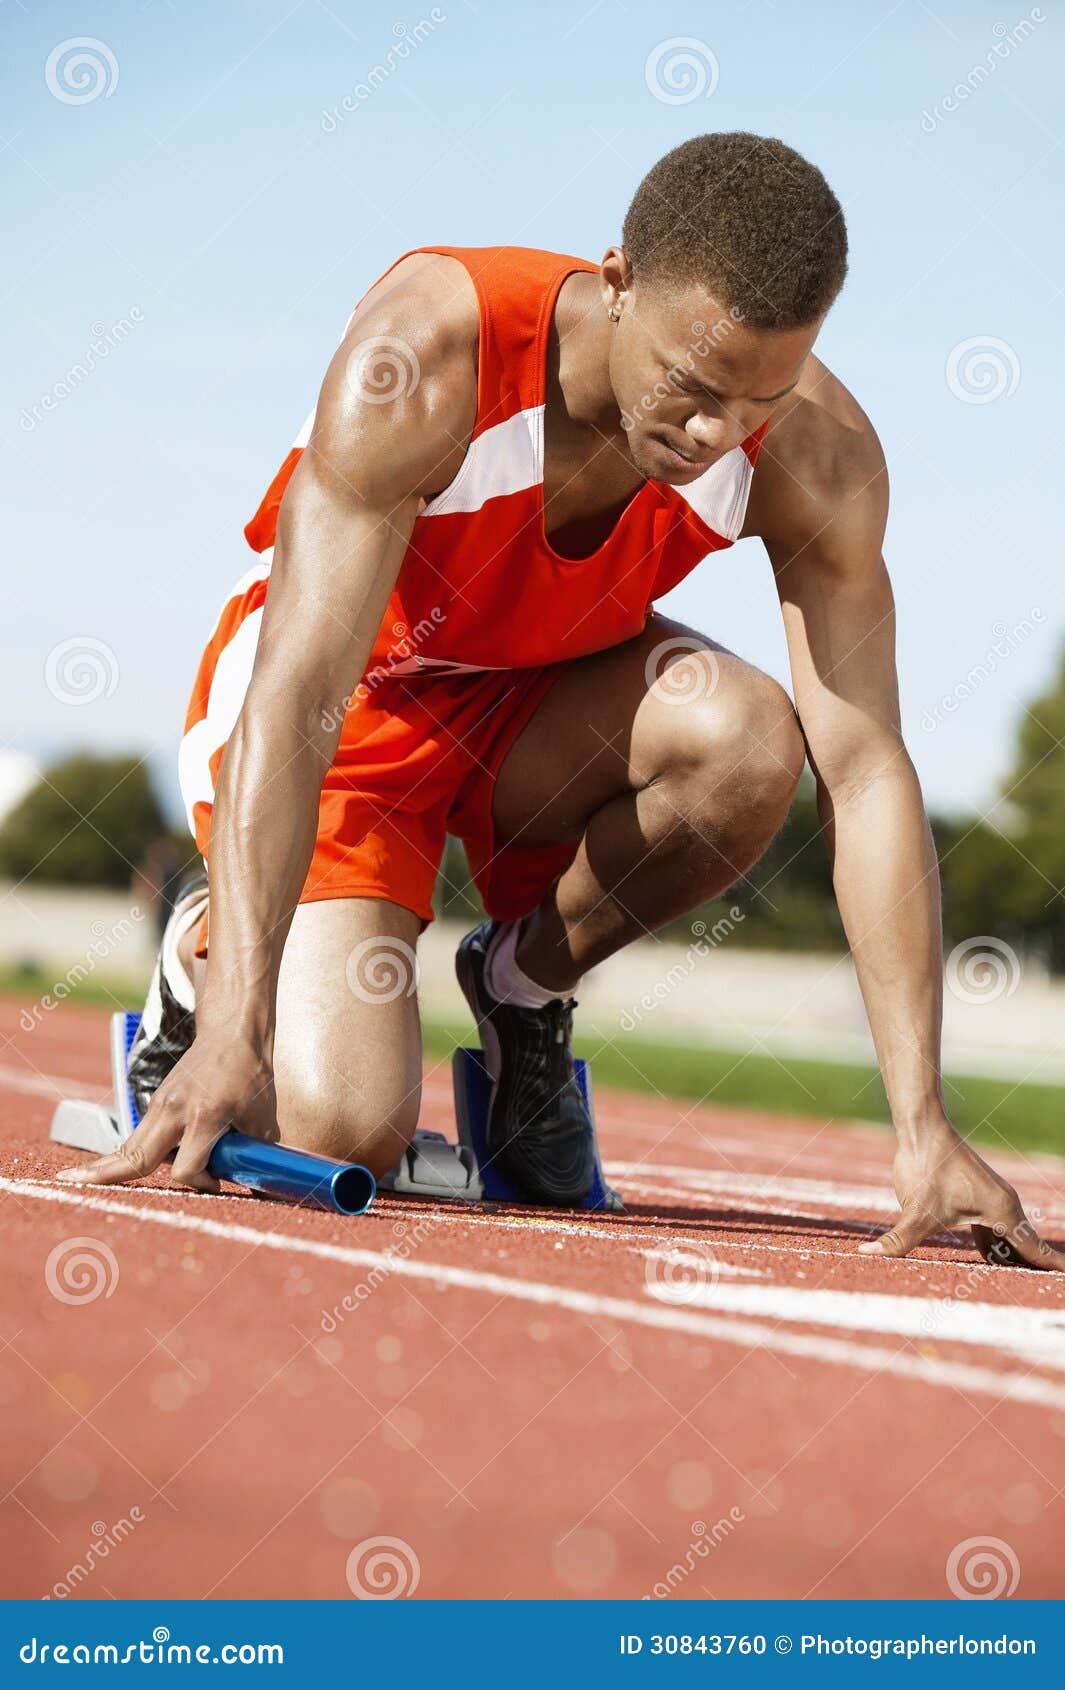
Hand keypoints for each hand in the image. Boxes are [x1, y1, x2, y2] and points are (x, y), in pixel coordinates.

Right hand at [56, 1030, 278, 1194]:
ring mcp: (161, 1105)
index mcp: (205, 1116)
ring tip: (70, 1181)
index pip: (187, 1170)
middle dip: (106, 1176)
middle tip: (72, 1186)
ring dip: (105, 1167)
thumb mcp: (263, 1118)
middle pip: (135, 1156)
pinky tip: (100, 1170)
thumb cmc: (251, 1074)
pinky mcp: (157, 1103)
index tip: (218, 1183)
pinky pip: (137, 1137)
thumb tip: (255, 1183)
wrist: (232, 1033)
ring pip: (128, 1146)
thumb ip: (253, 1154)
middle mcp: (175, 1110)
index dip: (202, 1185)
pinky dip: (122, 1156)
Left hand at [859, 1124, 1064, 1268]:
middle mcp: (1005, 1205)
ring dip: (1015, 1261)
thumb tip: (865, 1255)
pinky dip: (997, 1247)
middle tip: (1038, 1293)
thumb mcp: (914, 1212)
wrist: (923, 1130)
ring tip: (1021, 1285)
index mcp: (1002, 1214)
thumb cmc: (925, 1167)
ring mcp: (993, 1199)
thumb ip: (897, 1240)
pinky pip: (995, 1229)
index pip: (1034, 1250)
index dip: (1051, 1268)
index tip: (1062, 1282)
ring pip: (1011, 1238)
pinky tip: (991, 1262)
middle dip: (1034, 1270)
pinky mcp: (977, 1196)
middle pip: (1027, 1247)